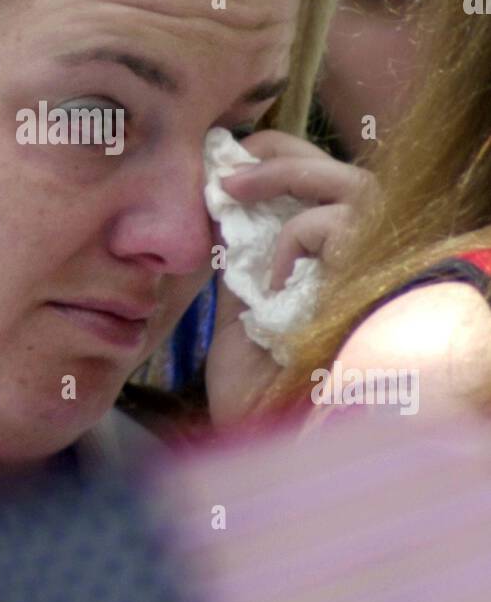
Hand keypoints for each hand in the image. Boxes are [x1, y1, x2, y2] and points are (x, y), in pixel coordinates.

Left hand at [204, 131, 375, 427]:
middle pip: (345, 177)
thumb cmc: (265, 400)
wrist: (277, 446)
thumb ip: (245, 271)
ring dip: (286, 174)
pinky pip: (333, 226)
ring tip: (230, 187)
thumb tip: (224, 221)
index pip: (324, 196)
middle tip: (230, 159)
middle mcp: (366, 266)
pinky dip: (294, 238)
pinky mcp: (376, 278)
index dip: (284, 168)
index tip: (230, 166)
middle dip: (285, 155)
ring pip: (351, 184)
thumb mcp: (245, 321)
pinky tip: (272, 277)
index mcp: (334, 274)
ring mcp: (377, 269)